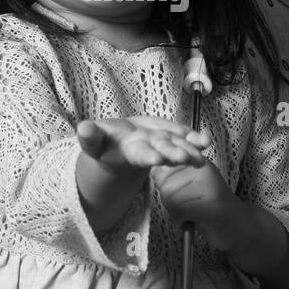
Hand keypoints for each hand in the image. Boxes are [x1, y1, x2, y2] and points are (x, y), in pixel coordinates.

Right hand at [76, 116, 211, 174]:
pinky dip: (195, 139)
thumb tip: (83, 128)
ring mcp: (163, 144)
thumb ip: (90, 136)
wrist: (120, 142)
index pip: (140, 156)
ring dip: (191, 148)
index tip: (155, 159)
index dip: (148, 157)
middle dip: (175, 155)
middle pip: (164, 153)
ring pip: (178, 146)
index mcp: (131, 152)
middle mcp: (150, 151)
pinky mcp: (171, 135)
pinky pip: (185, 137)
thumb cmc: (105, 142)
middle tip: (188, 158)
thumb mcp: (94, 140)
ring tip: (203, 147)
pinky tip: (205, 140)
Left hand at [152, 160, 250, 252]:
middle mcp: (204, 167)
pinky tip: (193, 221)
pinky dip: (181, 221)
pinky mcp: (211, 202)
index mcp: (197, 159)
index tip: (180, 193)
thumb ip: (173, 175)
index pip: (164, 167)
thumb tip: (152, 169)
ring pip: (171, 198)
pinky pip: (180, 211)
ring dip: (175, 212)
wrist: (238, 225)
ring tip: (191, 213)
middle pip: (165, 184)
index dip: (165, 185)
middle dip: (170, 201)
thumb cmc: (209, 207)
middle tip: (187, 207)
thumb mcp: (191, 185)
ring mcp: (209, 184)